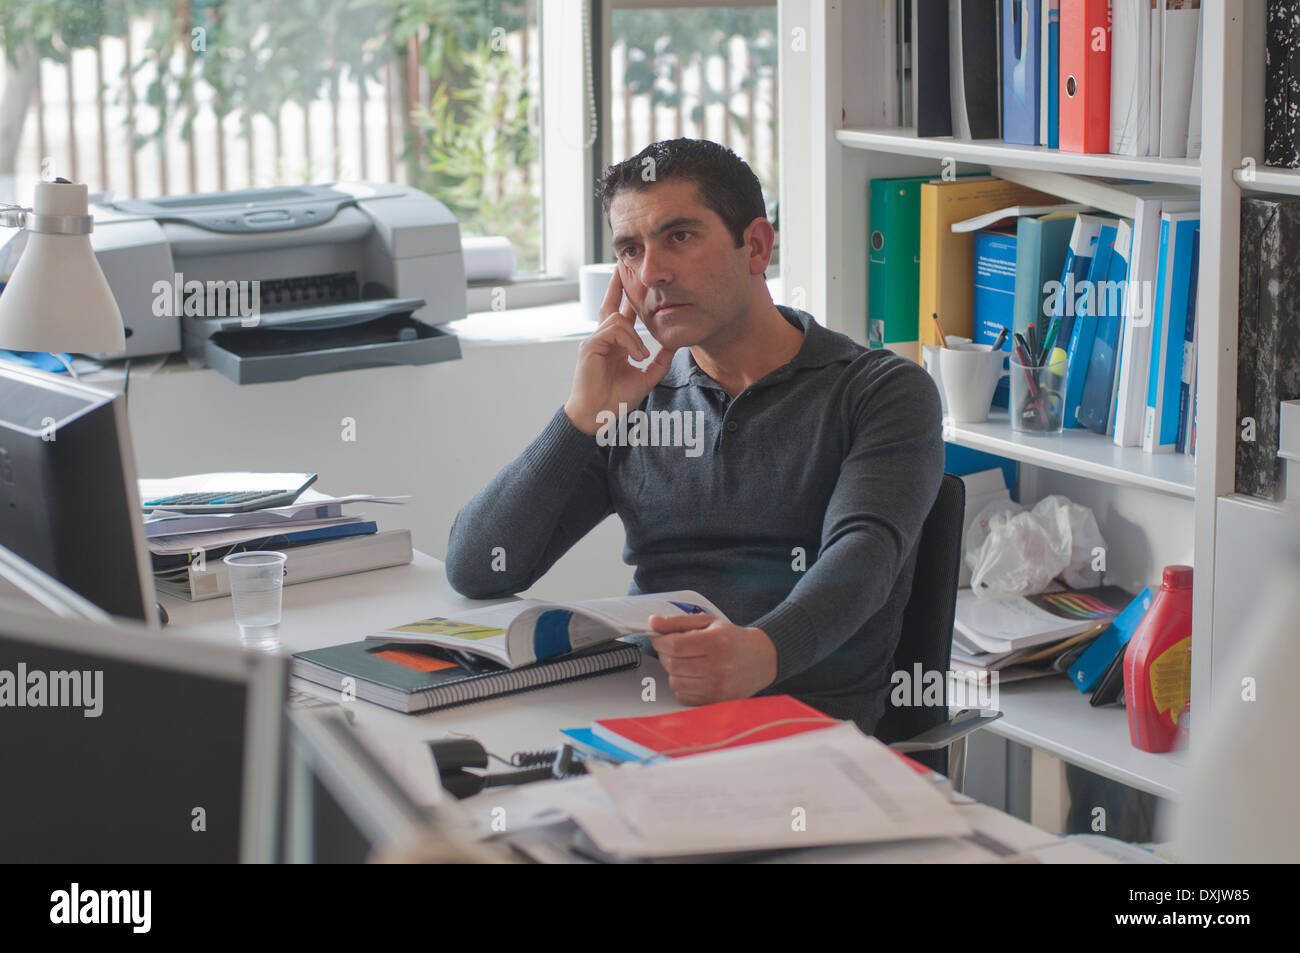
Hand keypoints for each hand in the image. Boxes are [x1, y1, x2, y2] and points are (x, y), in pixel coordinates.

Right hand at [563, 270, 676, 435]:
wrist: (599, 415)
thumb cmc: (617, 399)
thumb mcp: (646, 377)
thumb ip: (659, 360)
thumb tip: (673, 344)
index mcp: (614, 344)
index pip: (620, 315)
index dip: (624, 297)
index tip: (629, 280)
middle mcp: (603, 339)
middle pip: (609, 304)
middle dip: (616, 285)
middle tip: (621, 265)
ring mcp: (594, 340)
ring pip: (618, 320)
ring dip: (634, 337)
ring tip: (639, 358)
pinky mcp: (590, 346)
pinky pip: (613, 331)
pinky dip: (629, 342)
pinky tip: (634, 357)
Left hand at [648, 614, 778, 705]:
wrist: (762, 659)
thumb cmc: (734, 640)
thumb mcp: (708, 622)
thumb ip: (678, 622)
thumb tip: (653, 623)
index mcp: (716, 642)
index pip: (675, 645)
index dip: (660, 642)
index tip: (660, 639)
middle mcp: (718, 666)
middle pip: (672, 664)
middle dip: (665, 655)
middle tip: (672, 649)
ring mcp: (718, 687)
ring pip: (675, 682)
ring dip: (673, 671)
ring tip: (685, 662)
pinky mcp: (716, 701)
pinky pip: (683, 696)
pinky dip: (682, 686)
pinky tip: (693, 676)